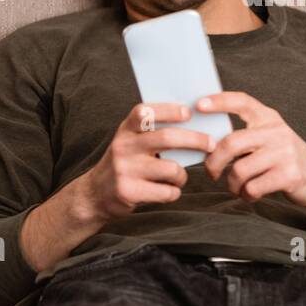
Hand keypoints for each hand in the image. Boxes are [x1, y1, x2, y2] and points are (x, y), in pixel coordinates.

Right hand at [81, 101, 215, 220]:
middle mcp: (123, 147)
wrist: (94, 195)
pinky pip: (167, 191)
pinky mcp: (129, 191)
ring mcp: (125, 170)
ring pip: (172, 169)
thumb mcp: (130, 142)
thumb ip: (151, 133)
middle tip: (210, 144)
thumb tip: (195, 126)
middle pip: (167, 138)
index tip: (189, 112)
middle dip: (195, 140)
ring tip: (177, 177)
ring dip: (182, 175)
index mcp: (125, 131)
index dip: (169, 110)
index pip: (145, 112)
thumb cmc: (124, 164)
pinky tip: (166, 191)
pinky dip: (173, 192)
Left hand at [198, 91, 305, 207]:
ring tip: (236, 187)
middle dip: (213, 162)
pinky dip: (246, 195)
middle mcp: (277, 132)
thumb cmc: (283, 159)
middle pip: (231, 143)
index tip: (199, 105)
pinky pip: (253, 187)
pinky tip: (250, 194)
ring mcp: (285, 153)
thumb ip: (245, 135)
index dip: (219, 101)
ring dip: (232, 184)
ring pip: (239, 170)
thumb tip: (204, 140)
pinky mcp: (290, 175)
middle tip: (211, 173)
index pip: (242, 102)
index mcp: (269, 118)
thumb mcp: (268, 138)